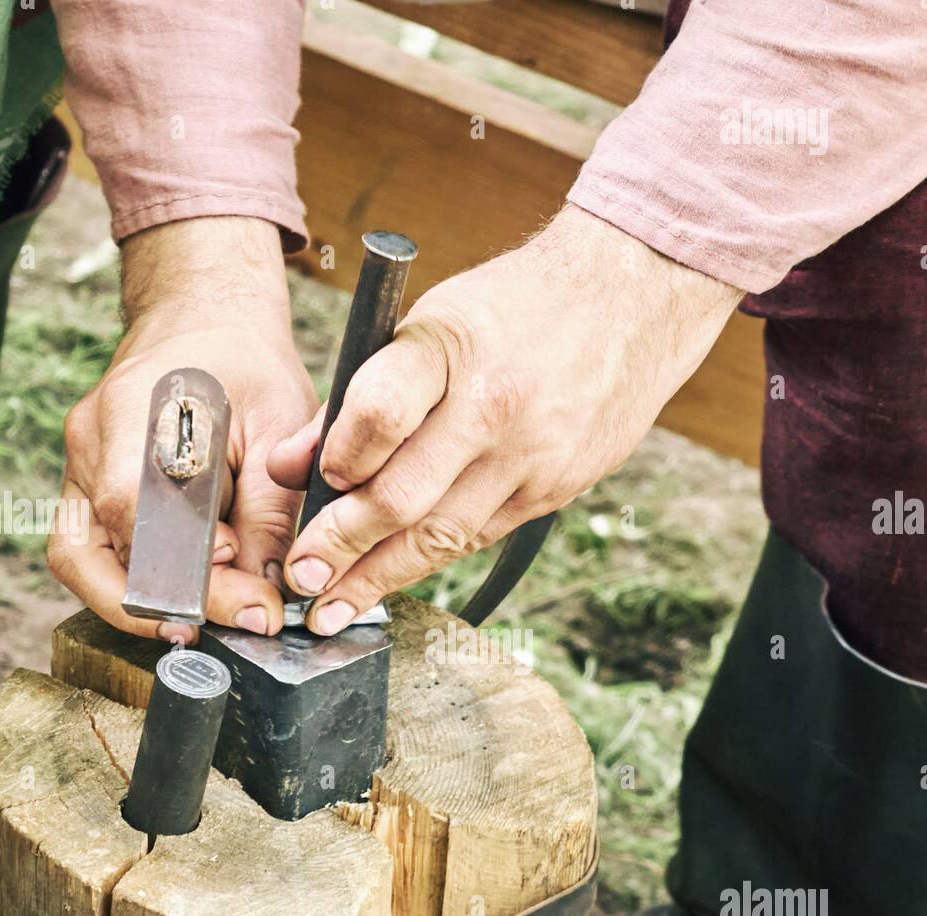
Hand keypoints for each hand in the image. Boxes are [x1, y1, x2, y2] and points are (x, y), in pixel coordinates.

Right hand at [48, 217, 317, 641]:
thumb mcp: (281, 428)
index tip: (255, 608)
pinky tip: (185, 593)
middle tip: (228, 627)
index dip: (194, 579)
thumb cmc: (247, 367)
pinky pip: (91, 548)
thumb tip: (267, 593)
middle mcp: (92, 443)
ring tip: (204, 621)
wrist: (203, 317)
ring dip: (134, 605)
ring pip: (78, 561)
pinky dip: (132, 581)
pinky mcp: (83, 482)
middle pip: (89, 556)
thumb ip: (272, 512)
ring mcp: (77, 464)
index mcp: (138, 416)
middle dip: (155, 608)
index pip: (144, 522)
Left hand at [268, 206, 740, 633]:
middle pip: (404, 497)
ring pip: (443, 535)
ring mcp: (533, 455)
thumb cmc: (517, 305)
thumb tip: (290, 464)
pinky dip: (434, 559)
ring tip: (335, 607)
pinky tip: (398, 577)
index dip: (339, 457)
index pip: (379, 412)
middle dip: (342, 548)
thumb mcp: (429, 322)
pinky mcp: (558, 487)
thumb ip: (358, 395)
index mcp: (452, 346)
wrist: (635, 297)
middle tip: (301, 580)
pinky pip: (482, 535)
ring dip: (381, 577)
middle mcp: (494, 407)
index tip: (314, 483)